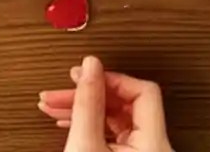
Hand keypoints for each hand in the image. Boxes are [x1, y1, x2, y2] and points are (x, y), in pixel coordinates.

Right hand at [39, 56, 172, 151]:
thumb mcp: (85, 145)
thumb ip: (87, 105)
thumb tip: (90, 67)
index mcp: (155, 142)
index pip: (144, 91)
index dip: (112, 79)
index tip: (86, 75)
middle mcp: (154, 147)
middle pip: (126, 103)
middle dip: (90, 94)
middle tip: (62, 90)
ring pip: (116, 119)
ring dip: (85, 109)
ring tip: (54, 105)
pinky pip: (113, 134)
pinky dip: (90, 126)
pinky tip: (68, 122)